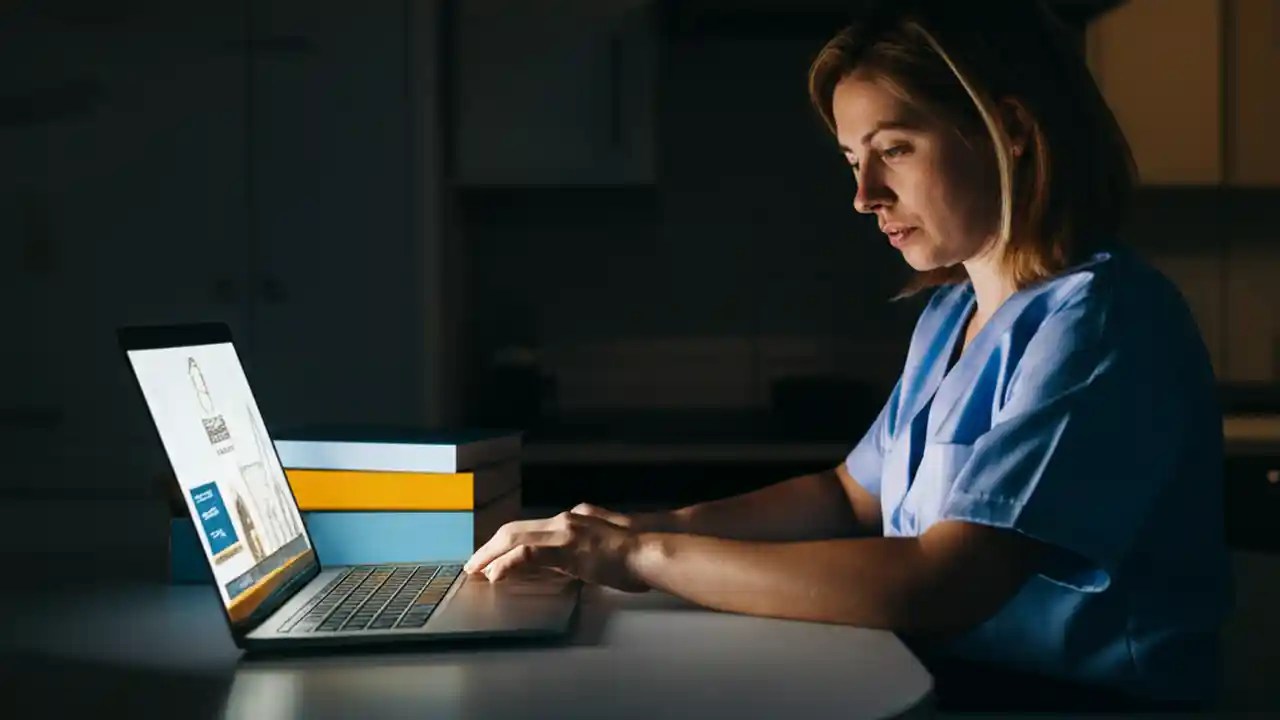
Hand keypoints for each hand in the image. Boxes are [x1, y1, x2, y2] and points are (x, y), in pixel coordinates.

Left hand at [464, 503, 649, 591]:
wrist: (650, 550)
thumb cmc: (633, 554)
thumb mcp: (599, 546)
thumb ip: (577, 550)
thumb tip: (561, 562)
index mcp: (572, 517)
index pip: (530, 529)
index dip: (506, 543)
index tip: (490, 558)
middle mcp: (564, 518)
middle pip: (515, 529)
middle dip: (490, 547)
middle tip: (473, 564)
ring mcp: (565, 530)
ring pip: (515, 538)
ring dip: (491, 555)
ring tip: (476, 570)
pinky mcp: (567, 546)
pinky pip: (528, 554)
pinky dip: (508, 564)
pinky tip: (496, 575)